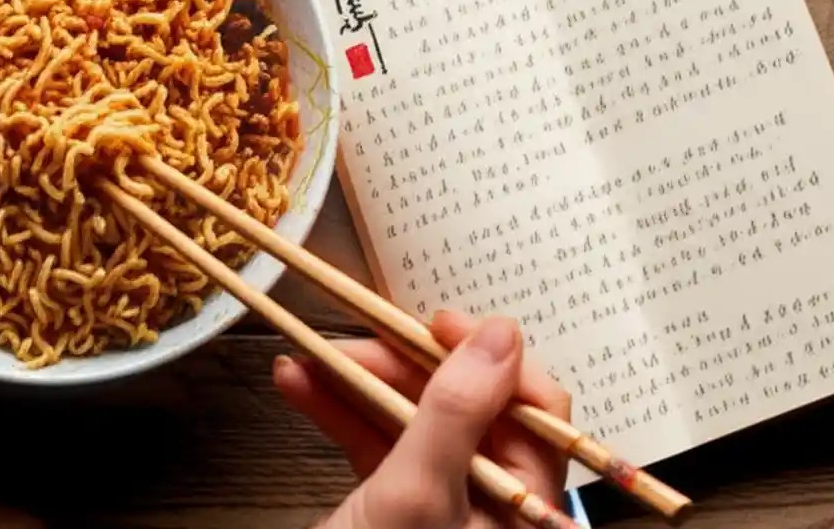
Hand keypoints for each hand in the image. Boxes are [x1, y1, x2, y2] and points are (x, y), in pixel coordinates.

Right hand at [273, 310, 569, 528]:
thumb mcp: (415, 494)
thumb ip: (457, 413)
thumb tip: (499, 336)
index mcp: (527, 509)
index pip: (534, 410)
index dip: (489, 359)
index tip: (438, 324)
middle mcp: (494, 504)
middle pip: (466, 405)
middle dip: (404, 366)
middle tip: (360, 340)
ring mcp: (442, 503)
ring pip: (413, 418)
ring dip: (357, 381)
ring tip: (312, 356)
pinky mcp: (393, 506)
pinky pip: (374, 443)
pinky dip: (338, 412)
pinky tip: (299, 384)